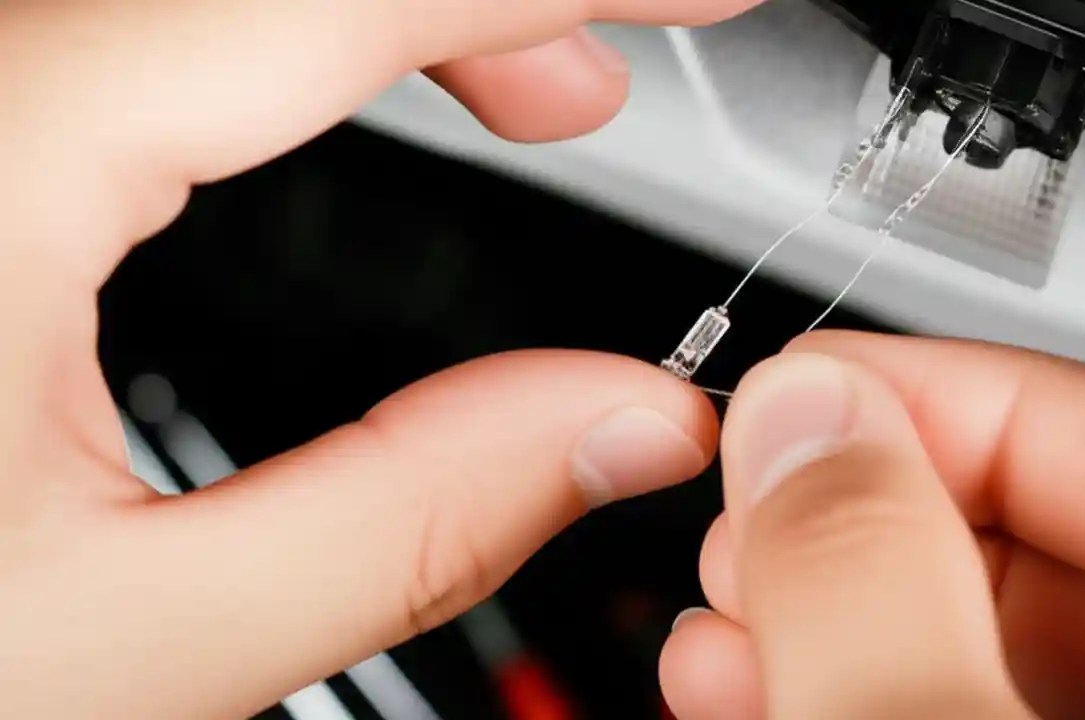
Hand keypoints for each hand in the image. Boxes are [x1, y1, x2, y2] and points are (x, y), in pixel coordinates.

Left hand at [0, 1, 760, 716]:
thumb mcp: (137, 639)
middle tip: (607, 83)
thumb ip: (411, 522)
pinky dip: (293, 45)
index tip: (694, 0)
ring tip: (529, 99)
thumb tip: (625, 428)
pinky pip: (160, 39)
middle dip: (482, 0)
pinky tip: (338, 106)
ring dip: (393, 19)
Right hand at [660, 332, 1084, 718]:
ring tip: (729, 633)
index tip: (804, 397)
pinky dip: (903, 700)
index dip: (947, 395)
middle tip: (748, 525)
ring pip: (1045, 656)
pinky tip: (785, 695)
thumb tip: (804, 423)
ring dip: (861, 624)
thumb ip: (877, 589)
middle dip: (874, 526)